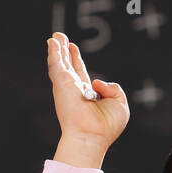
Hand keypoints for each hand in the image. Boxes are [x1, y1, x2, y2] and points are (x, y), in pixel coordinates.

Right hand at [46, 32, 129, 165]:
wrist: (92, 136)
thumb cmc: (106, 127)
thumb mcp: (119, 103)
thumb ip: (113, 88)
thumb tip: (97, 82)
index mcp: (87, 95)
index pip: (80, 73)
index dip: (76, 60)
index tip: (72, 48)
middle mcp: (74, 90)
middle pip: (68, 66)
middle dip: (64, 51)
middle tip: (60, 38)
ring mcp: (66, 86)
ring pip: (60, 63)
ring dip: (56, 49)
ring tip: (55, 36)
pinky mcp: (61, 84)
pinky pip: (56, 64)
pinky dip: (54, 52)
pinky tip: (52, 41)